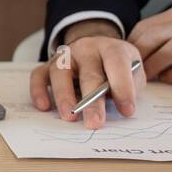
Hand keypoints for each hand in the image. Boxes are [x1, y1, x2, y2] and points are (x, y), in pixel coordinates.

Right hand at [28, 19, 144, 128]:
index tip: (127, 111)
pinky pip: (38, 76)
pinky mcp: (47, 66)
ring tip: (69, 117)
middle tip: (95, 123)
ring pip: (60, 73)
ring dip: (64, 96)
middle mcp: (86, 48)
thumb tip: (122, 107)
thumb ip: (131, 86)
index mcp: (111, 48)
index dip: (123, 87)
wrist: (97, 51)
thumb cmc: (117, 69)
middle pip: (88, 74)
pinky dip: (38, 91)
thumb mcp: (133, 72)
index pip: (117, 63)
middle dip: (92, 101)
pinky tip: (44, 107)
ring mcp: (65, 56)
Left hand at [128, 3, 171, 82]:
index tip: (125, 60)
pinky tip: (169, 80)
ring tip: (147, 78)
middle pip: (155, 35)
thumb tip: (137, 50)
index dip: (132, 45)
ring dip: (155, 65)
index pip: (147, 26)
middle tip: (131, 72)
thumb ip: (169, 31)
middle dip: (139, 55)